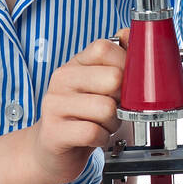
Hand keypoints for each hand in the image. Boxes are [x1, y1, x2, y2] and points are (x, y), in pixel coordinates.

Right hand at [29, 29, 128, 183]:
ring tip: (103, 125)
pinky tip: (95, 138)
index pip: (105, 48)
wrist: (52, 151)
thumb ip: (116, 59)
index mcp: (75, 64)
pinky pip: (93, 132)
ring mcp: (54, 105)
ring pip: (106, 108)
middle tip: (113, 109)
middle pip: (113, 78)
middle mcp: (61, 79)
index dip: (125, 65)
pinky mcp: (54, 132)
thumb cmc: (82, 116)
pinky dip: (101, 139)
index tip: (126, 83)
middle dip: (122, 100)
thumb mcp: (99, 85)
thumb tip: (131, 32)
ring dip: (113, 123)